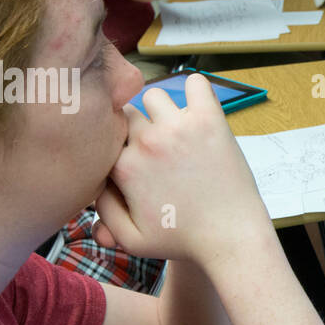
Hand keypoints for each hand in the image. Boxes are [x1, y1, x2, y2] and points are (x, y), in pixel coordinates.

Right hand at [91, 74, 270, 263]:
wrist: (231, 239)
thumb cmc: (183, 241)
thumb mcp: (131, 240)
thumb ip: (103, 211)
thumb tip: (93, 181)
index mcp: (122, 166)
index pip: (104, 137)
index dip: (116, 144)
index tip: (134, 155)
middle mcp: (146, 142)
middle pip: (126, 113)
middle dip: (136, 127)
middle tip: (157, 146)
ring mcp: (178, 127)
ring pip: (154, 96)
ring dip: (162, 109)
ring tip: (176, 130)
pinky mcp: (209, 120)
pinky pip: (196, 83)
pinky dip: (196, 88)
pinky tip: (198, 105)